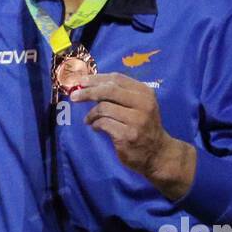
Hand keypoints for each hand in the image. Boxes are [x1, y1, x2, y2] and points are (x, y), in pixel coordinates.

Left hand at [69, 72, 196, 200]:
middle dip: (88, 92)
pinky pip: (103, 124)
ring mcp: (136, 120)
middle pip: (109, 90)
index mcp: (144, 92)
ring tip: (88, 120)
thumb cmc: (144, 127)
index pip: (117, 79)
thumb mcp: (139, 106)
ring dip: (91, 114)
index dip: (97, 78)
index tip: (81, 80)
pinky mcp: (127, 136)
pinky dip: (96, 125)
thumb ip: (121, 95)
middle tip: (74, 97)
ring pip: (104, 108)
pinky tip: (96, 128)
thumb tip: (91, 86)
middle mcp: (142, 104)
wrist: (157, 153)